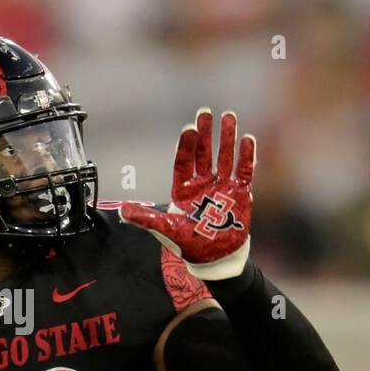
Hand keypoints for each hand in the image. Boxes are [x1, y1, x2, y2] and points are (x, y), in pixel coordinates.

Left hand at [120, 108, 254, 279]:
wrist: (215, 258)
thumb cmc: (189, 244)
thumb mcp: (165, 230)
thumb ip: (146, 218)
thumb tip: (122, 211)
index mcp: (184, 189)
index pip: (184, 162)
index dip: (186, 145)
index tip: (189, 127)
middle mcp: (203, 184)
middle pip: (204, 153)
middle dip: (205, 133)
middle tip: (205, 112)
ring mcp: (222, 187)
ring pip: (224, 157)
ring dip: (227, 139)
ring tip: (229, 117)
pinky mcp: (240, 194)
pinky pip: (244, 171)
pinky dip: (246, 156)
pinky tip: (247, 139)